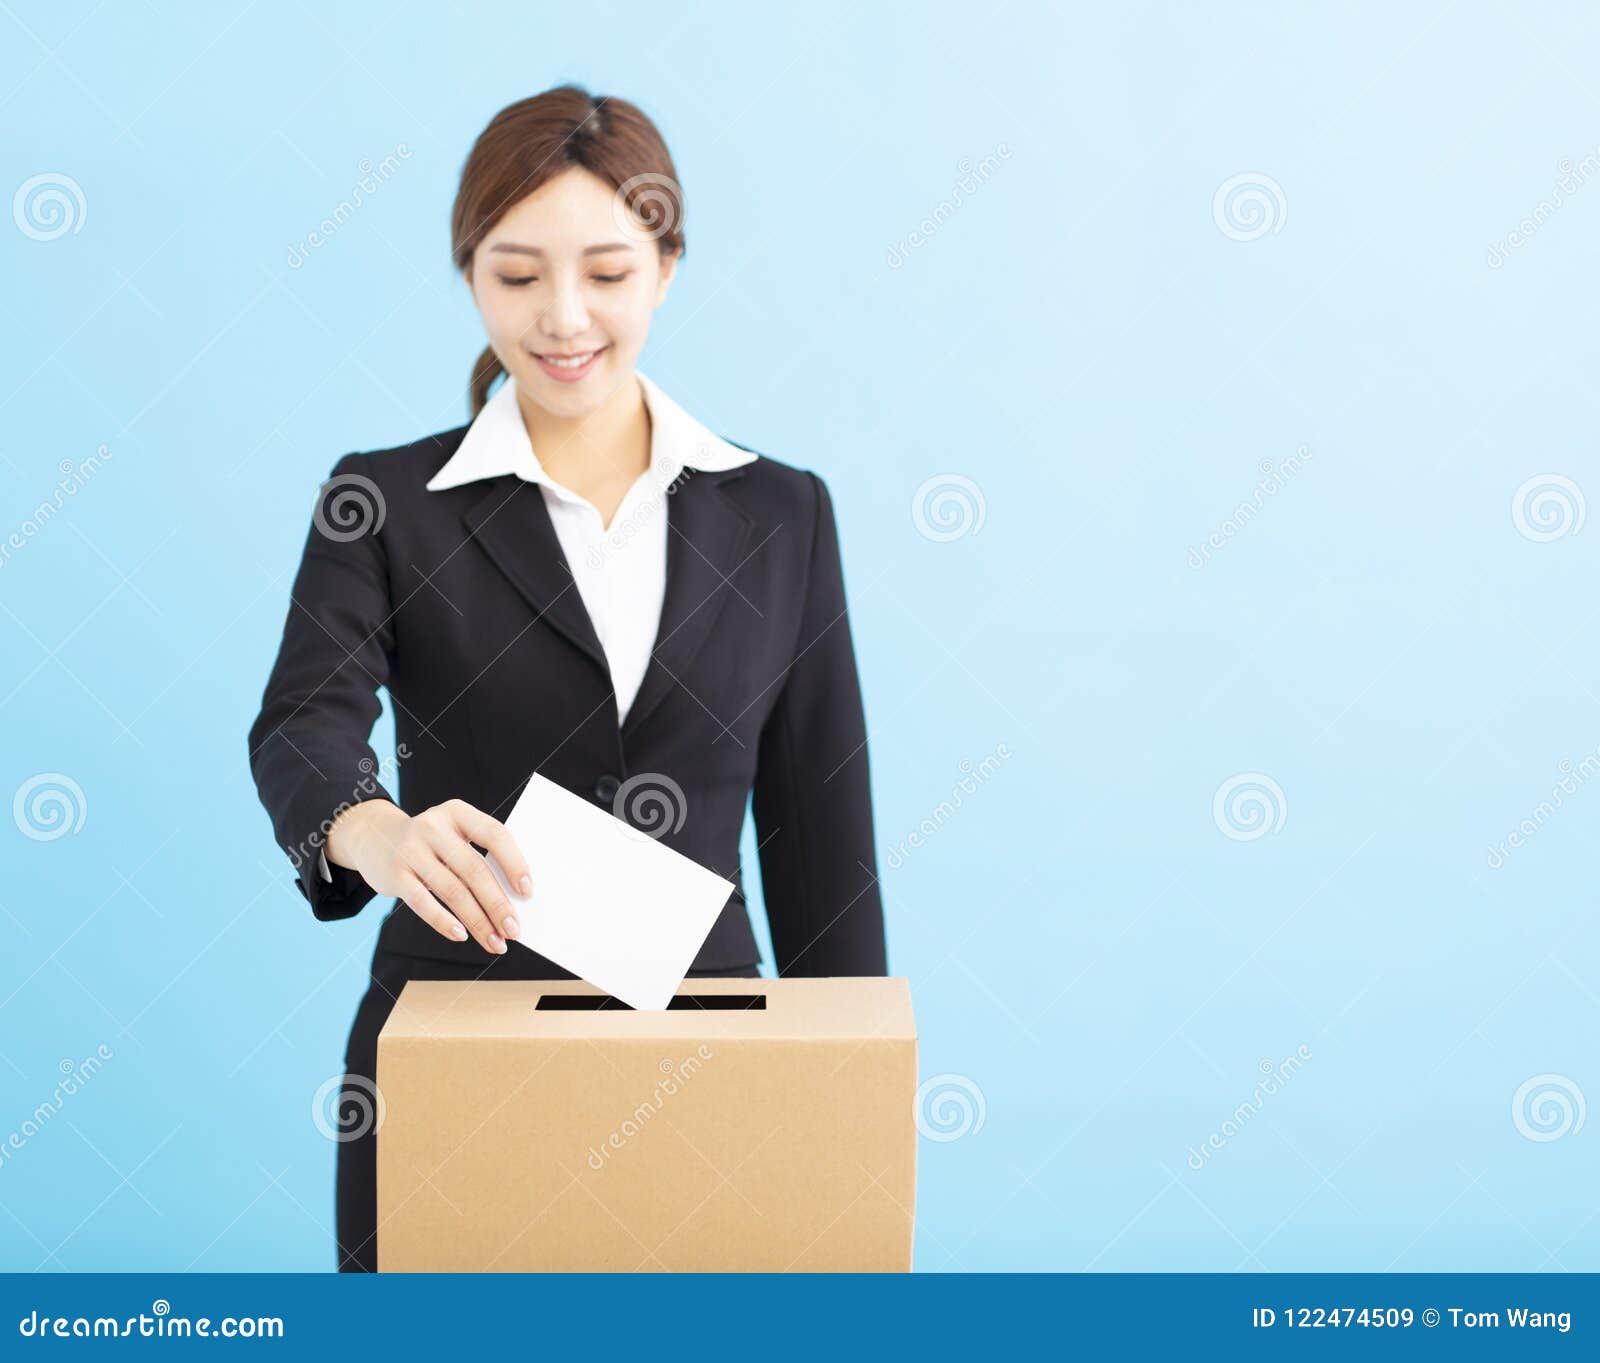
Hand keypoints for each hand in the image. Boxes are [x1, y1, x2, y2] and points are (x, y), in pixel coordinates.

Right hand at [326, 798, 530, 953]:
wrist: (373, 837)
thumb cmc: (429, 843)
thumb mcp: (453, 836)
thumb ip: (478, 858)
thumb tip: (511, 902)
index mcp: (458, 813)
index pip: (494, 834)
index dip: (514, 863)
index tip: (527, 892)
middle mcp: (434, 827)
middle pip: (475, 870)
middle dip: (498, 904)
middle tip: (514, 930)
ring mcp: (412, 850)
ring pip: (453, 891)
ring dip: (478, 921)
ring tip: (494, 942)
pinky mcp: (394, 874)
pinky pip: (423, 902)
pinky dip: (444, 922)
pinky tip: (461, 935)